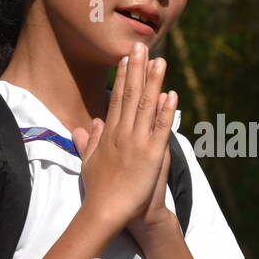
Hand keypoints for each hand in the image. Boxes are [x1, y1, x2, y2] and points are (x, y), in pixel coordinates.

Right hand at [70, 42, 177, 234]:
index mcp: (108, 134)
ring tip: (159, 61)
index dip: (123, 77)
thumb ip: (88, 141)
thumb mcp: (88, 162)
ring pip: (146, 106)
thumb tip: (87, 124)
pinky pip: (161, 128)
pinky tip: (172, 94)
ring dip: (153, 82)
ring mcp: (137, 142)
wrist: (108, 212)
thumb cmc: (99, 190)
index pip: (116, 98)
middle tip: (141, 46)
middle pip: (130, 95)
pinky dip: (167, 111)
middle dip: (137, 69)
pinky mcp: (151, 154)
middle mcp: (122, 133)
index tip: (127, 58)